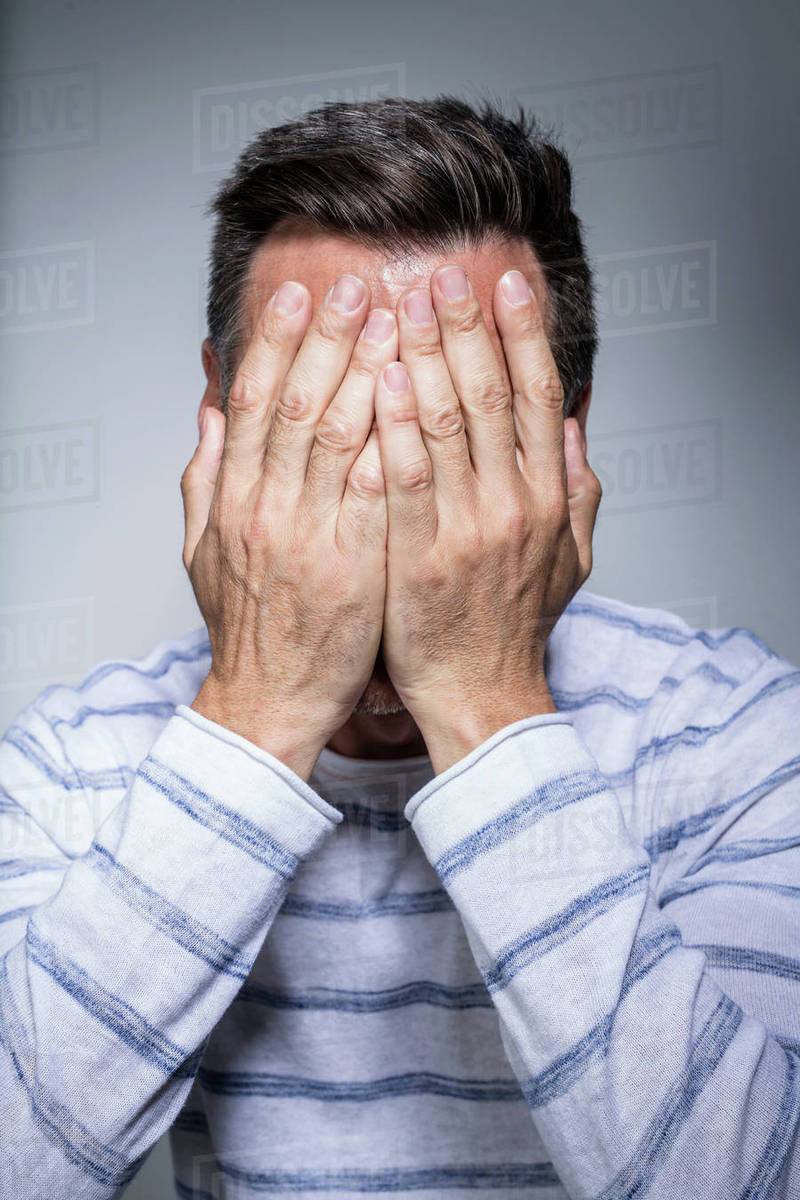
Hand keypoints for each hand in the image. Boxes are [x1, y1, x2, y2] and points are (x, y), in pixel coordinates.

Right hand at [181, 275, 397, 780]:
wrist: (269, 701)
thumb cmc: (247, 625)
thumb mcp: (203, 549)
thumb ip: (203, 476)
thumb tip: (208, 409)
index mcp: (234, 498)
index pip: (254, 402)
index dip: (277, 343)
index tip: (301, 296)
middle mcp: (266, 508)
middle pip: (298, 403)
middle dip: (331, 339)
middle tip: (361, 286)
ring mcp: (309, 537)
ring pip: (338, 435)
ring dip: (370, 370)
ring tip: (400, 321)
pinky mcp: (354, 567)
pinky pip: (377, 492)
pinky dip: (396, 440)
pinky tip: (422, 398)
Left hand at [373, 265, 601, 772]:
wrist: (481, 695)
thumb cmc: (515, 625)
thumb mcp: (570, 559)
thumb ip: (578, 490)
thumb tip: (578, 426)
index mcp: (548, 496)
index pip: (538, 396)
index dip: (522, 335)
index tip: (503, 284)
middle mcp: (514, 503)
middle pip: (491, 394)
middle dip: (462, 327)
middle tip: (438, 273)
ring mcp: (467, 529)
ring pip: (447, 423)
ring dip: (423, 357)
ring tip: (398, 303)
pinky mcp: (418, 556)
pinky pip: (404, 479)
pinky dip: (393, 426)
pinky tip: (377, 380)